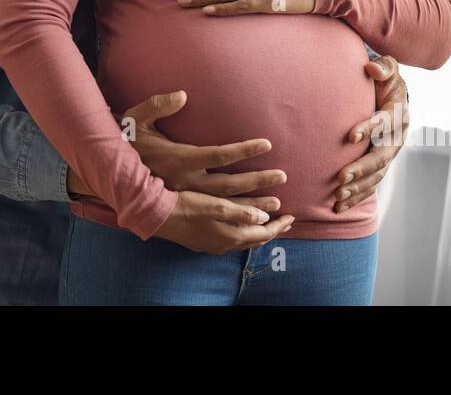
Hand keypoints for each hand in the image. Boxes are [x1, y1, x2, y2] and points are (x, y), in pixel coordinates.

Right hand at [117, 91, 287, 203]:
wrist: (109, 175)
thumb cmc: (126, 141)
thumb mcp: (137, 118)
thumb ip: (158, 105)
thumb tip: (182, 95)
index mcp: (177, 158)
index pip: (217, 154)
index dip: (243, 149)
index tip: (266, 144)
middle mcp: (184, 180)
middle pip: (228, 183)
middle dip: (257, 180)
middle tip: (283, 176)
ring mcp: (184, 196)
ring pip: (224, 203)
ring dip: (252, 203)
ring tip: (278, 203)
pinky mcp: (183, 205)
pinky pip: (215, 215)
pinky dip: (236, 218)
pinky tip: (254, 220)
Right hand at [153, 189, 295, 253]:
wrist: (159, 215)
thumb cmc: (187, 205)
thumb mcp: (216, 205)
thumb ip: (241, 213)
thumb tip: (263, 218)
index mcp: (230, 235)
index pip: (263, 233)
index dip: (279, 225)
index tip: (292, 216)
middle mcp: (225, 244)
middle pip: (256, 240)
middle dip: (274, 230)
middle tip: (286, 221)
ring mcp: (214, 245)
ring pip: (245, 241)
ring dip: (260, 232)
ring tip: (269, 224)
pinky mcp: (205, 242)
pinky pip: (234, 240)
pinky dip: (245, 233)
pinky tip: (243, 227)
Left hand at [334, 55, 408, 212]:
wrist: (394, 95)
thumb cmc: (385, 80)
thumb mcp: (388, 68)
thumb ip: (383, 67)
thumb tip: (371, 68)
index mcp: (398, 114)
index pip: (385, 122)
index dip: (370, 128)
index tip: (350, 135)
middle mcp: (397, 138)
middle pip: (381, 157)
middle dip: (362, 168)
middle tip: (341, 178)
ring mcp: (390, 154)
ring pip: (376, 175)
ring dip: (358, 187)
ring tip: (338, 196)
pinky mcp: (382, 165)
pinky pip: (371, 184)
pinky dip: (357, 196)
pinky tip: (339, 207)